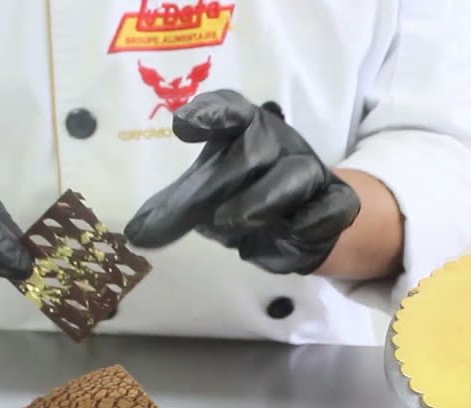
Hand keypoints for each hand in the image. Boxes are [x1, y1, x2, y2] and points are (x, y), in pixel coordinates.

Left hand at [125, 90, 359, 274]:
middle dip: (223, 181)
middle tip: (199, 217)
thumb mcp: (208, 197)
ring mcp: (310, 172)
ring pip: (294, 175)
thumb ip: (173, 213)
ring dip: (261, 201)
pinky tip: (292, 235)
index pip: (230, 109)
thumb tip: (134, 236)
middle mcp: (278, 144)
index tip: (183, 125)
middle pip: (254, 150)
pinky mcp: (336, 203)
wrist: (305, 223)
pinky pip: (329, 208)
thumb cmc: (248, 195)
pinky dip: (309, 222)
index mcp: (244, 130)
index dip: (210, 112)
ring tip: (230, 225)